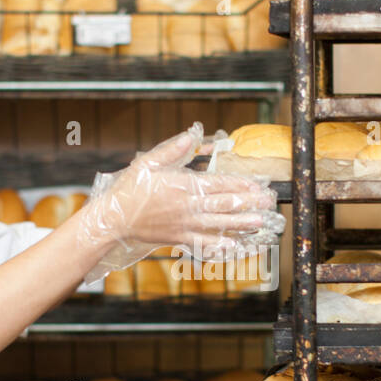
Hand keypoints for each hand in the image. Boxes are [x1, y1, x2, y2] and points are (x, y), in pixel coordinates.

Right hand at [78, 127, 281, 275]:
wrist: (114, 220)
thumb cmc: (129, 190)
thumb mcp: (147, 163)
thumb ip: (171, 150)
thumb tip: (191, 135)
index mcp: (182, 185)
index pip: (217, 184)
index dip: (239, 184)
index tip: (256, 184)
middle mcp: (187, 206)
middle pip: (224, 204)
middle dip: (248, 203)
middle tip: (267, 202)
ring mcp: (184, 224)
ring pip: (218, 224)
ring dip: (241, 223)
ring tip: (259, 222)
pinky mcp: (179, 238)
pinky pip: (204, 242)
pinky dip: (220, 244)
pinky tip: (234, 245)